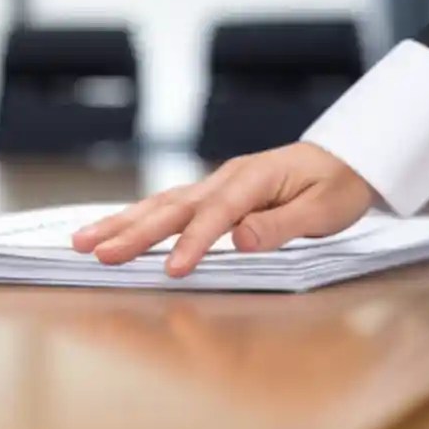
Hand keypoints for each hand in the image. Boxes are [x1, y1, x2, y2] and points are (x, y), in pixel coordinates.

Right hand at [71, 142, 374, 277]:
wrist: (345, 157)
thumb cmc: (337, 185)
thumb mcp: (325, 208)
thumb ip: (282, 224)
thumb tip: (240, 238)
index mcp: (253, 180)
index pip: (217, 215)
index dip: (192, 243)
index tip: (171, 270)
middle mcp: (223, 179)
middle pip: (171, 208)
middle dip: (132, 233)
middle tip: (98, 254)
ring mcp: (212, 185)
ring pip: (158, 205)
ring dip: (119, 224)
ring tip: (82, 240)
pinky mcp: (207, 194)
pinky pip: (164, 206)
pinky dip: (133, 218)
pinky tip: (110, 229)